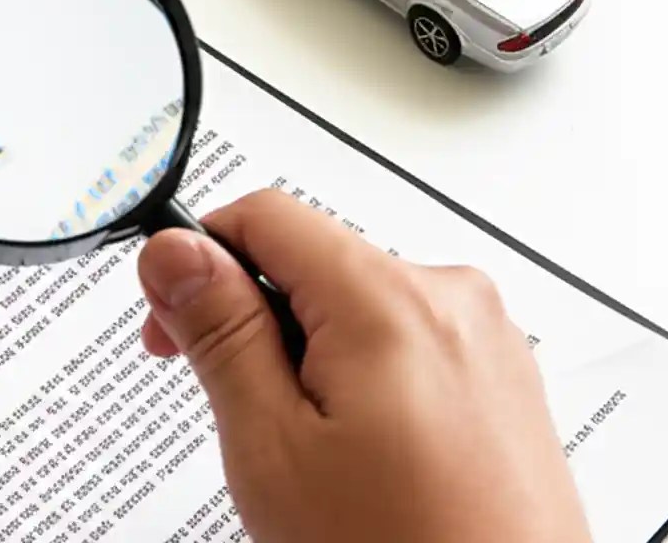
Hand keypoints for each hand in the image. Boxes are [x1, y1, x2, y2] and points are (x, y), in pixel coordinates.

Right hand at [137, 190, 591, 542]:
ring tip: (304, 450)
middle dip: (251, 318)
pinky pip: (402, 342)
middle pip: (311, 260)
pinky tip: (354, 452)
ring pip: (354, 307)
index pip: (264, 215)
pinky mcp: (498, 376)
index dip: (198, 257)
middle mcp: (450, 298)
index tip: (170, 317)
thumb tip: (174, 252)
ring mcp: (483, 338)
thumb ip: (220, 333)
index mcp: (388, 300)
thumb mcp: (272, 446)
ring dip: (304, 354)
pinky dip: (357, 377)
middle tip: (229, 405)